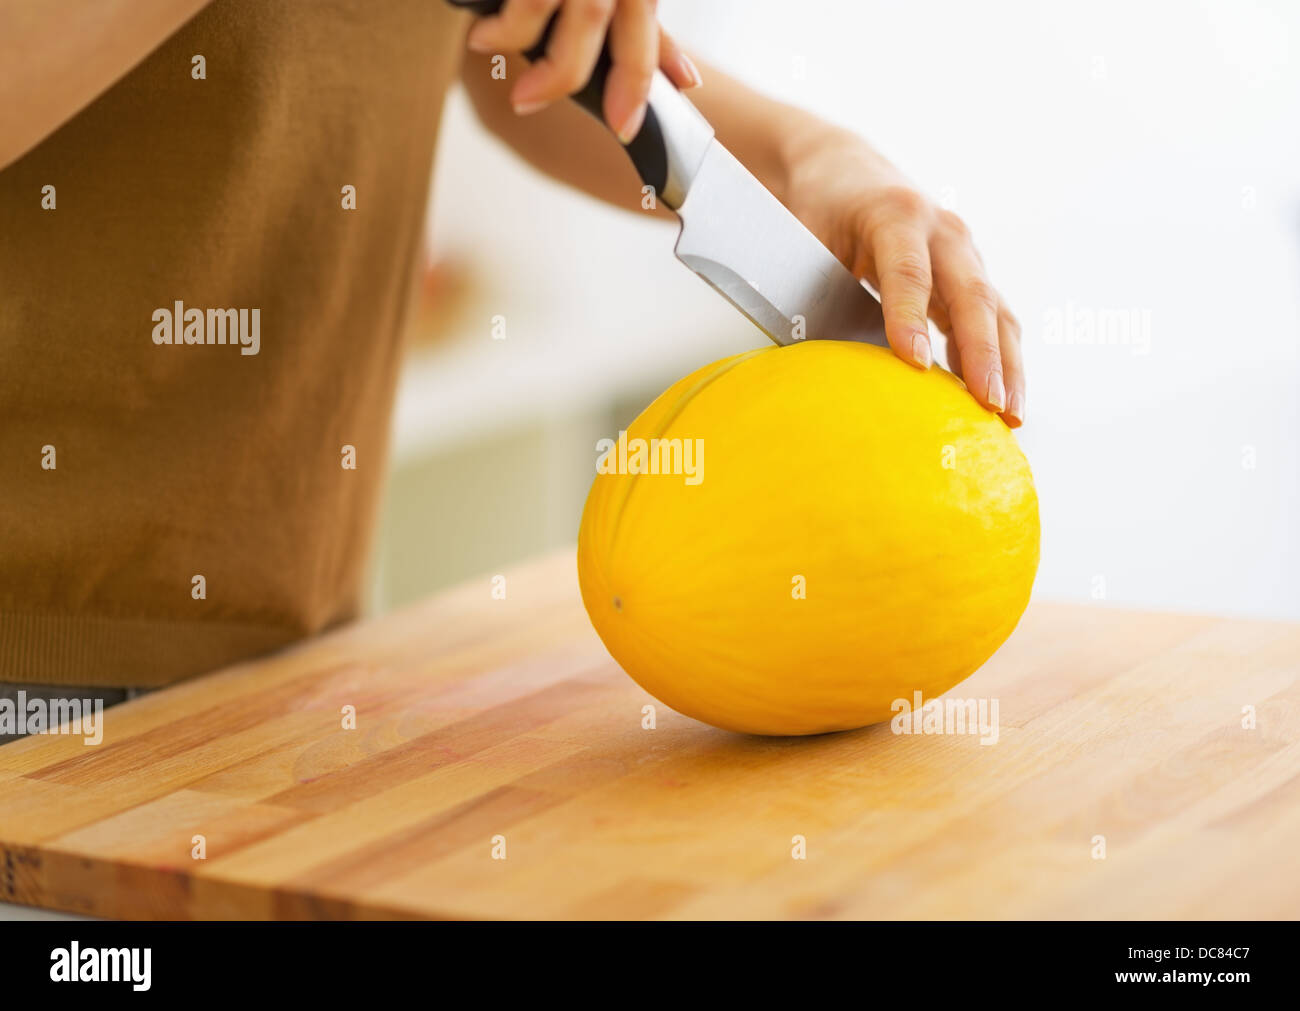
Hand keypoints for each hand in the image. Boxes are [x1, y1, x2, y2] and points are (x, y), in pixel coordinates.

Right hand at [464, 0, 701, 142]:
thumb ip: (646, 25)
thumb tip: (683, 79)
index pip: (642, 37)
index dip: (636, 88)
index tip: (624, 127)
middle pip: (595, 24)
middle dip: (562, 77)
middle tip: (528, 101)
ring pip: (554, 9)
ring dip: (518, 41)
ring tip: (487, 47)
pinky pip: (521, 2)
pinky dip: (502, 23)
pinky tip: (482, 28)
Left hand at [781, 125, 1025, 425]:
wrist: (846, 170)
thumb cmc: (821, 208)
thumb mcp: (807, 234)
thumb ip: (812, 283)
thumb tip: (806, 357)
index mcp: (896, 214)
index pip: (908, 272)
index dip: (910, 318)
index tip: (914, 363)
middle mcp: (942, 230)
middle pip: (970, 295)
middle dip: (981, 352)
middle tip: (986, 402)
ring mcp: (963, 252)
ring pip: (996, 310)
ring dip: (1007, 364)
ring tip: (1010, 416)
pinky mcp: (969, 275)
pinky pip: (995, 319)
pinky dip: (1001, 359)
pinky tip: (1001, 400)